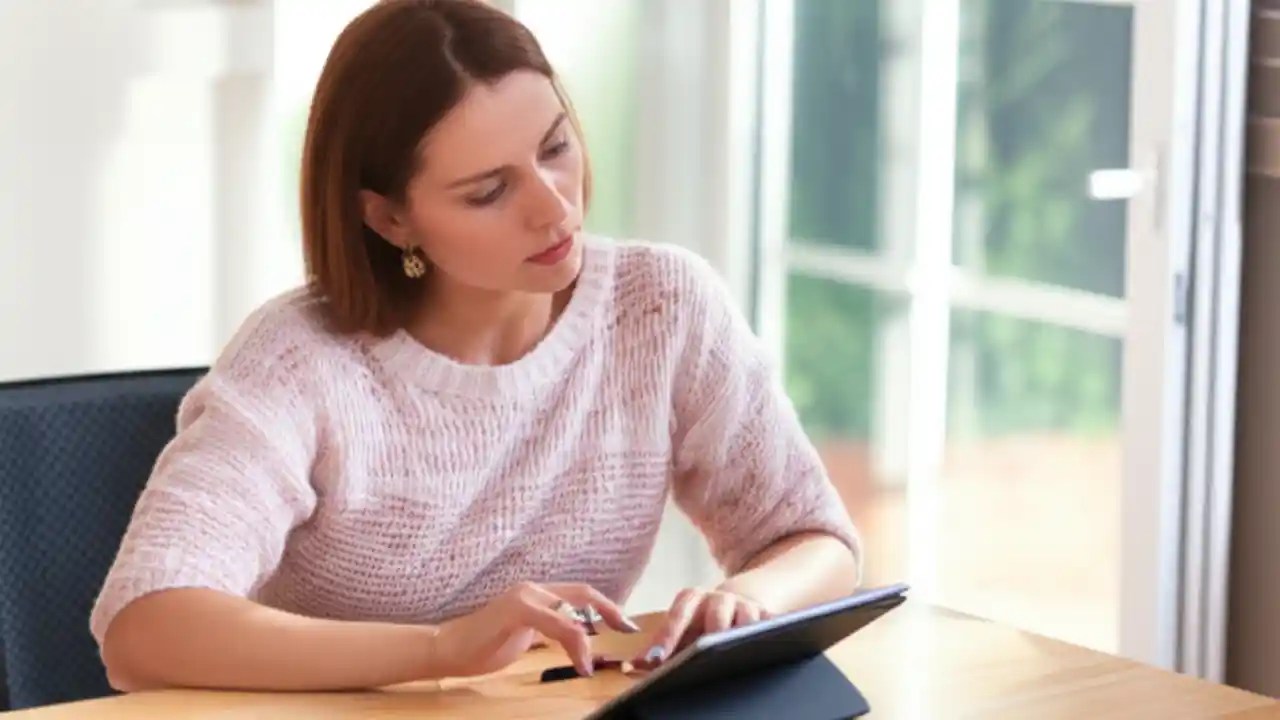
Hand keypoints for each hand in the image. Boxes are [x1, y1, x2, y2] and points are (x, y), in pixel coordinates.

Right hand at [432, 582, 639, 678]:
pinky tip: (580, 662)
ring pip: (571, 611)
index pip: (580, 594)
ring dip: (589, 637)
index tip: (627, 623)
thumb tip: (579, 639)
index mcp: (538, 594)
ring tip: (594, 662)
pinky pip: (556, 623)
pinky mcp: (515, 610)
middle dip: (610, 610)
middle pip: (582, 593)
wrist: (449, 648)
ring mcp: (524, 597)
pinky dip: (574, 642)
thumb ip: (550, 630)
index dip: (606, 606)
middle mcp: (533, 589)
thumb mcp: (526, 636)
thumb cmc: (486, 645)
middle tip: (630, 630)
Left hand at [631, 587, 771, 669]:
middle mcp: (719, 597)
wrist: (734, 606)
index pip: (677, 617)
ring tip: (736, 652)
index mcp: (691, 598)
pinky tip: (768, 647)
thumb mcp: (678, 633)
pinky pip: (772, 625)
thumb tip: (630, 667)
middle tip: (703, 655)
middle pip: (716, 615)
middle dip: (711, 636)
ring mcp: (745, 605)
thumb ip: (656, 650)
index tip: (656, 661)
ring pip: (748, 619)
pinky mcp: (768, 616)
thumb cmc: (699, 626)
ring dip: (742, 635)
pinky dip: (771, 634)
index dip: (666, 639)